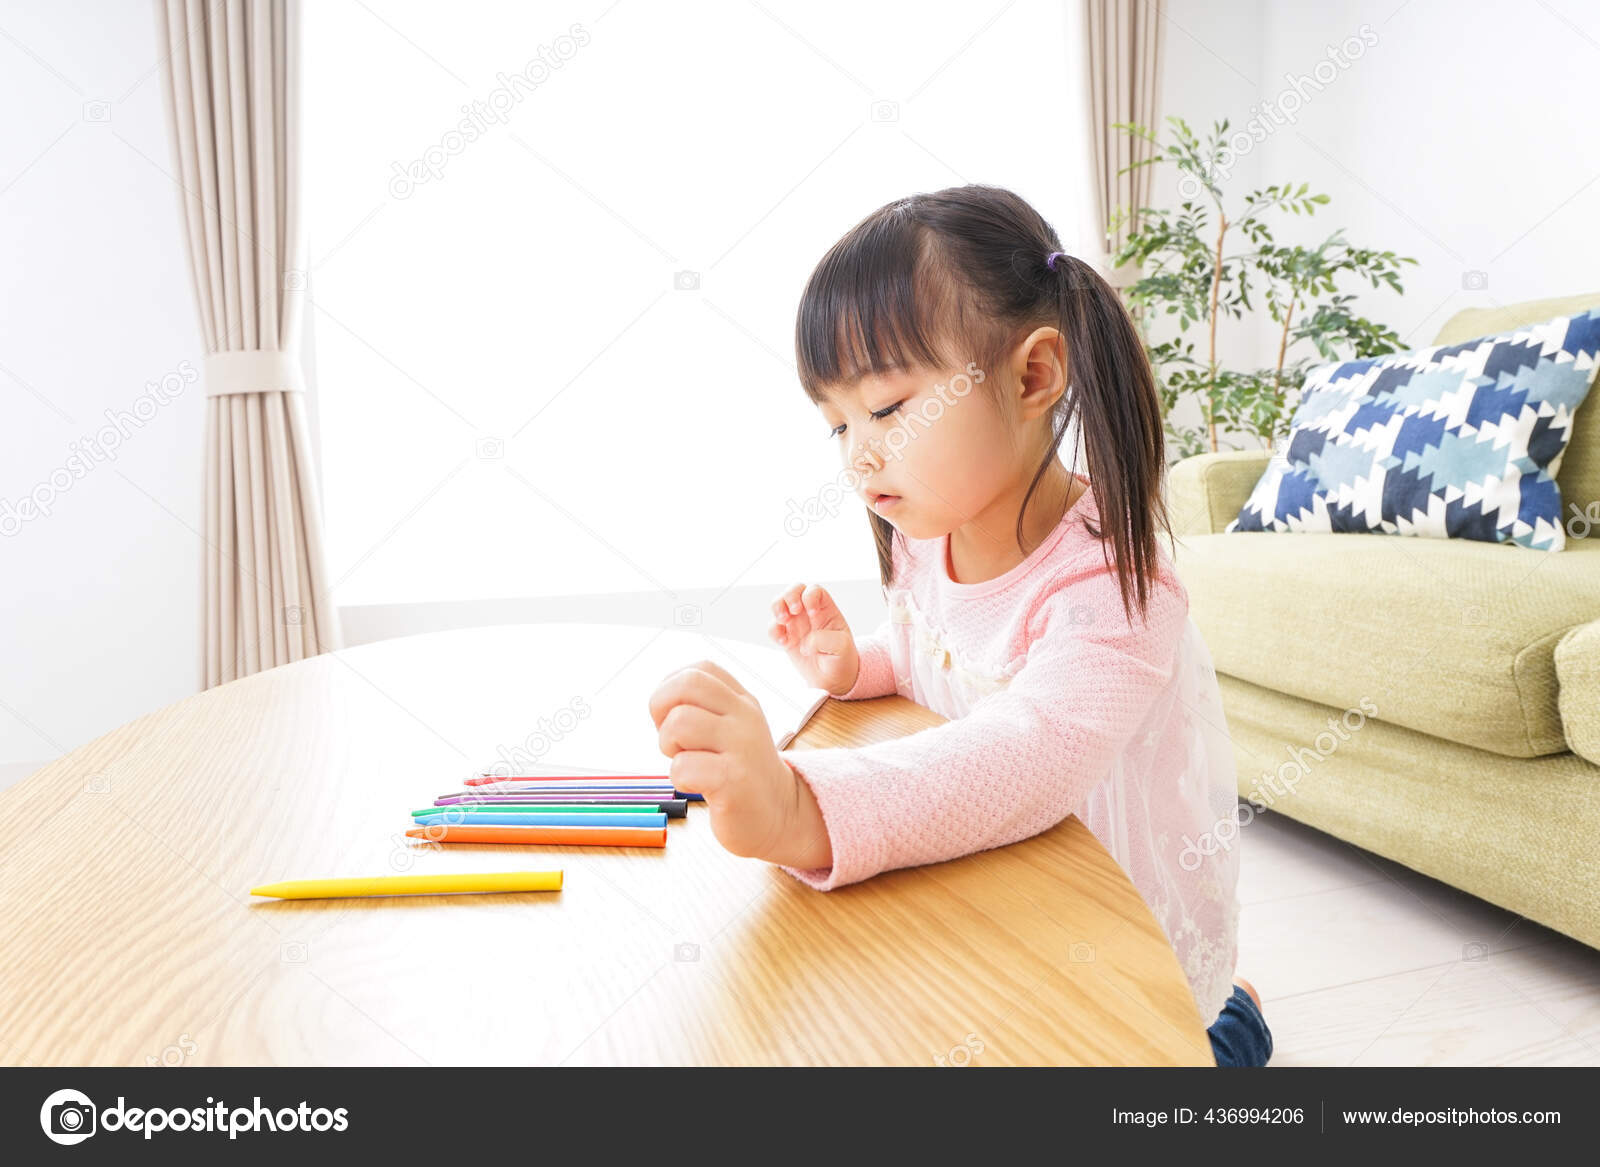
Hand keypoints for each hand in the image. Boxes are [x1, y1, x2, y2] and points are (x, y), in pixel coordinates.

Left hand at [648, 659, 830, 867]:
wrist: (779, 816)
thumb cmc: (741, 772)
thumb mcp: (731, 729)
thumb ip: (705, 707)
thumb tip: (660, 697)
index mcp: (742, 701)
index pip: (700, 669)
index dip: (672, 688)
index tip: (674, 717)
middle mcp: (744, 717)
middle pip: (687, 684)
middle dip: (661, 708)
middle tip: (672, 738)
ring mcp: (742, 747)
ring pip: (679, 723)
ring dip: (668, 745)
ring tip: (687, 762)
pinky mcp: (734, 780)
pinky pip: (684, 767)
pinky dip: (679, 779)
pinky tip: (697, 786)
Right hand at [768, 583, 859, 695]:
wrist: (832, 679)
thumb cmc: (841, 659)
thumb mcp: (842, 648)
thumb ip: (826, 640)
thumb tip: (806, 641)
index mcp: (826, 610)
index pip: (815, 590)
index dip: (810, 597)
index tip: (813, 614)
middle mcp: (809, 612)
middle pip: (794, 589)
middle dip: (789, 596)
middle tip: (793, 612)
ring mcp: (796, 623)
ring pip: (779, 603)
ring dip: (777, 608)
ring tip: (783, 622)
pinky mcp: (786, 637)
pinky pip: (773, 627)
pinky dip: (774, 631)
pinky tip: (784, 643)